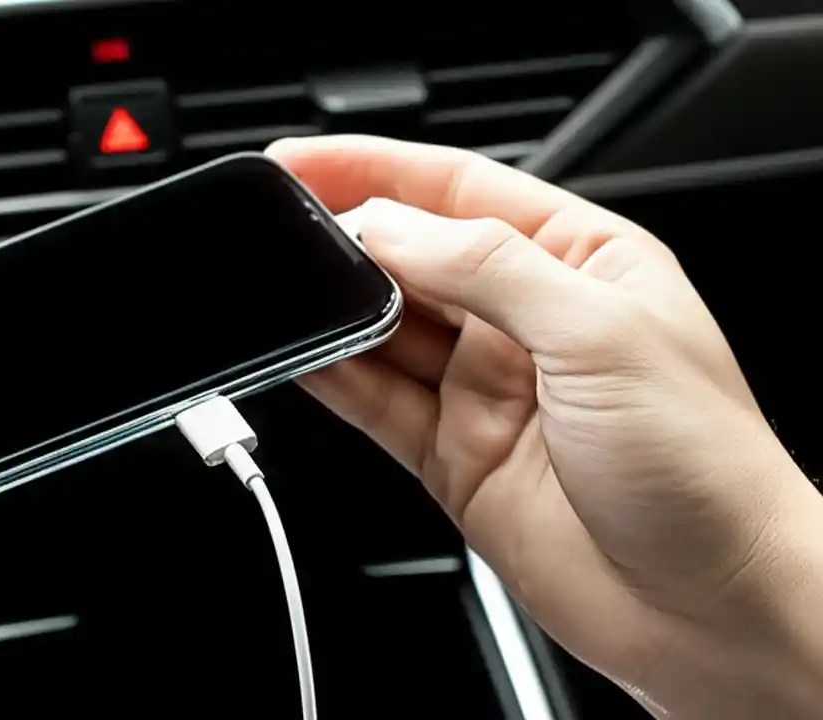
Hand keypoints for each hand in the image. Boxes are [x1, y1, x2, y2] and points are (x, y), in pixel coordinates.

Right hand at [267, 135, 822, 717]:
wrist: (710, 611)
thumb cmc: (707, 470)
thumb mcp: (603, 333)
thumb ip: (489, 269)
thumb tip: (392, 229)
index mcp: (580, 264)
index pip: (461, 189)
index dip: (378, 167)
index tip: (307, 162)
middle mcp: (528, 322)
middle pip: (414, 257)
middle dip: (349, 238)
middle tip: (286, 230)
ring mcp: (487, 391)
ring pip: (386, 331)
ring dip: (337, 310)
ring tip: (287, 291)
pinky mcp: (455, 456)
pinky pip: (376, 404)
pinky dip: (334, 379)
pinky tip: (305, 356)